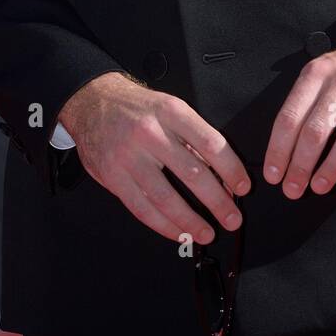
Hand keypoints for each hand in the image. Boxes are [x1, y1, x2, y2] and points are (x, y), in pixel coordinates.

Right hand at [57, 71, 251, 246]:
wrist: (93, 102)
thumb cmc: (138, 108)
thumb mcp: (169, 109)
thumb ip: (193, 138)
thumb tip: (221, 175)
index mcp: (171, 112)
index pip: (210, 143)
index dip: (231, 169)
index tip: (243, 187)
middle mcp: (150, 133)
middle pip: (192, 174)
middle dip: (217, 201)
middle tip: (232, 219)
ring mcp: (129, 156)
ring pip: (166, 197)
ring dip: (191, 221)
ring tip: (208, 232)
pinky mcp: (112, 176)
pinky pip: (142, 208)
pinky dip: (164, 226)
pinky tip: (179, 233)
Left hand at [263, 29, 335, 195]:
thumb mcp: (323, 69)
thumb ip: (304, 99)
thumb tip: (283, 145)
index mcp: (318, 72)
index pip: (291, 116)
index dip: (279, 149)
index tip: (273, 173)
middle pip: (316, 131)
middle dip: (300, 166)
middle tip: (292, 188)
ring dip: (330, 170)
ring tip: (318, 187)